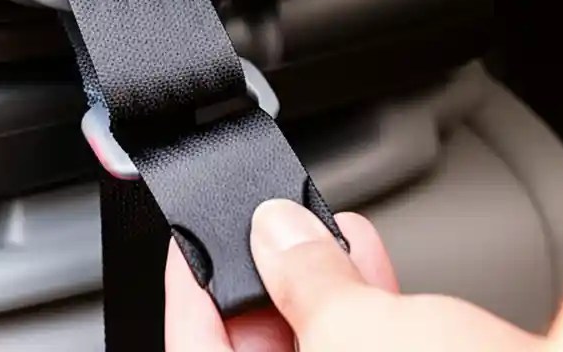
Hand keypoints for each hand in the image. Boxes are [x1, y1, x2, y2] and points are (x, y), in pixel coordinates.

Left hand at [166, 199, 545, 350]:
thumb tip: (276, 234)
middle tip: (263, 231)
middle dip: (267, 292)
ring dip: (322, 297)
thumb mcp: (363, 330)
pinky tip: (371, 264)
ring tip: (322, 233)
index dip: (193, 300)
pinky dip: (369, 319)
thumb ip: (305, 279)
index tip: (191, 248)